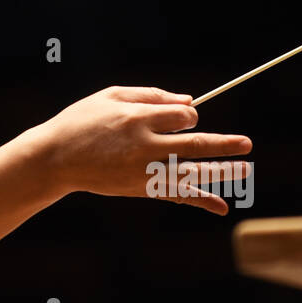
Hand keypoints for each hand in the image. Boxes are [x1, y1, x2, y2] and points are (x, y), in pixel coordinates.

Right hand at [31, 86, 252, 214]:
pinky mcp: (140, 188)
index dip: (188, 116)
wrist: (54, 158)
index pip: (182, 116)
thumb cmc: (82, 121)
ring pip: (192, 172)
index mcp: (137, 118)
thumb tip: (189, 101)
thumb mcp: (110, 96)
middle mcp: (144, 146)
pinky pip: (176, 195)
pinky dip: (200, 201)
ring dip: (221, 172)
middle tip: (247, 144)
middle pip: (194, 144)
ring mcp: (143, 171)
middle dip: (223, 144)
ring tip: (245, 169)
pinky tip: (221, 206)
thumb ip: (151, 95)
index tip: (184, 118)